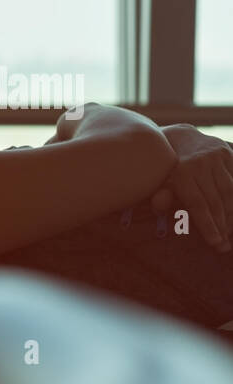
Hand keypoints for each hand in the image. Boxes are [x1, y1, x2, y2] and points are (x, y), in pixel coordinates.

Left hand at [149, 124, 232, 251]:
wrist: (179, 137)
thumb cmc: (165, 168)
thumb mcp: (157, 181)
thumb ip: (161, 195)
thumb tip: (158, 206)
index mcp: (182, 171)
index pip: (198, 203)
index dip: (207, 224)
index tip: (214, 242)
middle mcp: (201, 163)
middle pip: (215, 201)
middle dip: (221, 226)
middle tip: (223, 246)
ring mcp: (217, 157)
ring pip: (229, 192)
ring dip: (231, 216)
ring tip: (230, 235)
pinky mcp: (227, 154)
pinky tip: (232, 218)